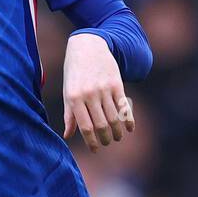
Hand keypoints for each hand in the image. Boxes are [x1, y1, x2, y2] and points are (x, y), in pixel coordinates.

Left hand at [62, 33, 134, 151]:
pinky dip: (128, 119)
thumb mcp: (68, 92)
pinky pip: (124, 106)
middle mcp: (90, 94)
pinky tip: (130, 128)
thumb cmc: (75, 72)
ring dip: (117, 132)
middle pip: (102, 125)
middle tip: (107, 143)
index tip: (95, 150)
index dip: (91, 142)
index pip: (85, 127)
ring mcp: (104, 89)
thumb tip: (67, 136)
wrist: (88, 46)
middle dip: (105, 138)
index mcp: (74, 98)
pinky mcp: (116, 83)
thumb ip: (69, 115)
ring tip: (117, 137)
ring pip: (114, 117)